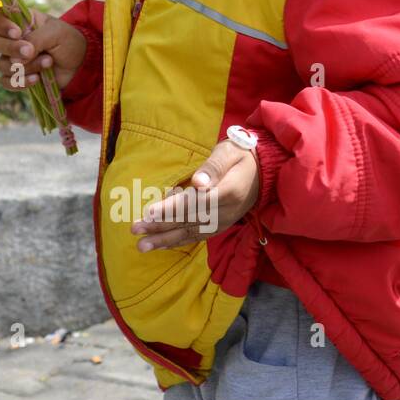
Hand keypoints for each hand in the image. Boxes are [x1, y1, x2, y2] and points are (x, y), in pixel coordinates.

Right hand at [0, 7, 86, 92]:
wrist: (80, 65)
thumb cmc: (68, 42)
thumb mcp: (56, 33)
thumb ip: (35, 40)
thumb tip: (16, 60)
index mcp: (20, 21)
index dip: (1, 24)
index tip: (17, 33)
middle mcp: (12, 39)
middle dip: (10, 48)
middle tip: (30, 52)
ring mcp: (13, 58)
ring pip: (2, 64)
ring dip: (26, 66)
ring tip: (48, 62)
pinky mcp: (17, 77)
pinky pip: (6, 82)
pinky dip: (20, 82)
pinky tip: (36, 79)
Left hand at [130, 139, 260, 251]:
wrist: (264, 172)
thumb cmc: (240, 156)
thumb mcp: (229, 153)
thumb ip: (213, 167)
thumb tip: (198, 183)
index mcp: (228, 192)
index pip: (195, 203)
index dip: (172, 209)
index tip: (150, 213)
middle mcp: (226, 212)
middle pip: (189, 221)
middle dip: (161, 226)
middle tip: (135, 229)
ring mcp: (223, 221)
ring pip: (190, 233)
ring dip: (165, 240)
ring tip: (142, 245)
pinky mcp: (220, 225)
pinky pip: (197, 236)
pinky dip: (178, 241)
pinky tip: (160, 245)